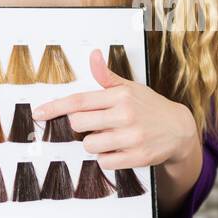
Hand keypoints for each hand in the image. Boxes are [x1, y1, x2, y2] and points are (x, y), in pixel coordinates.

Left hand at [33, 49, 198, 170]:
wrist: (179, 129)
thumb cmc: (149, 107)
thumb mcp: (130, 88)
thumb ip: (107, 76)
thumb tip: (93, 56)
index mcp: (120, 96)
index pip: (79, 101)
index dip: (55, 107)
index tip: (38, 113)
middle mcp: (125, 115)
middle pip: (79, 124)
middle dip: (82, 126)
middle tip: (97, 124)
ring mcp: (131, 138)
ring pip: (90, 145)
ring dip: (95, 143)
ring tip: (111, 137)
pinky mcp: (137, 157)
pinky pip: (104, 162)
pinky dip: (107, 158)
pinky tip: (119, 150)